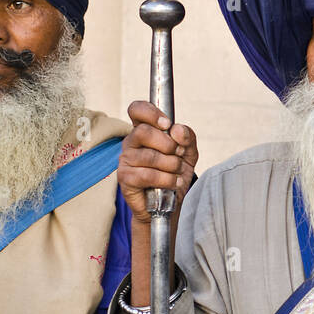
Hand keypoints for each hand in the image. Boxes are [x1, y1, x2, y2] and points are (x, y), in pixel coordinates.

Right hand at [118, 101, 197, 224]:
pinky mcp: (125, 178)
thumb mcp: (188, 153)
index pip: (137, 110)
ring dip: (171, 165)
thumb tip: (177, 129)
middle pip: (143, 131)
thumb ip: (187, 137)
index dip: (151, 112)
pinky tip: (172, 183)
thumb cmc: (174, 174)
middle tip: (177, 155)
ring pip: (149, 156)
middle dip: (168, 144)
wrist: (170, 204)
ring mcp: (126, 160)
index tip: (167, 124)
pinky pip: (147, 175)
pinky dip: (166, 179)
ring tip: (176, 173)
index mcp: (144, 130)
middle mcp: (131, 142)